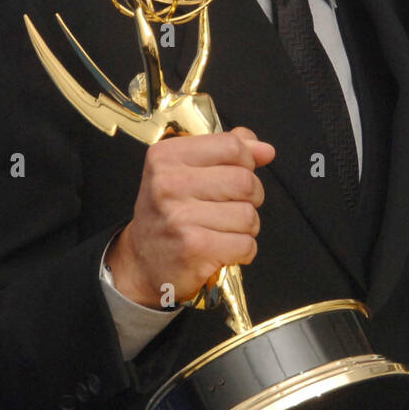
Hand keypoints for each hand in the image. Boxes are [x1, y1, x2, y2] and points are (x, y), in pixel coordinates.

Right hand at [106, 128, 274, 308]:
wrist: (141, 264)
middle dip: (251, 198)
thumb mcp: (188, 171)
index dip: (245, 162)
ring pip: (249, 215)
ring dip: (245, 228)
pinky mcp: (193, 248)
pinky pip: (246, 244)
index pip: (232, 145)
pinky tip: (221, 249)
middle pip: (246, 181)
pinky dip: (243, 251)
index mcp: (166, 156)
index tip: (232, 176)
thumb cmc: (172, 214)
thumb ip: (228, 152)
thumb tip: (266, 150)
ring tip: (221, 231)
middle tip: (229, 208)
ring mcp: (179, 217)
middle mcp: (168, 183)